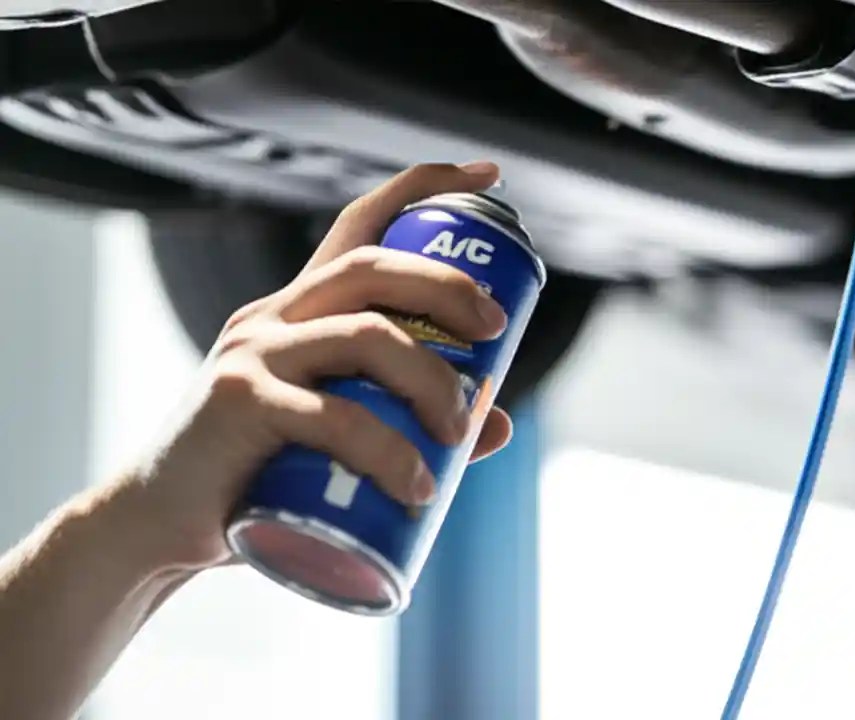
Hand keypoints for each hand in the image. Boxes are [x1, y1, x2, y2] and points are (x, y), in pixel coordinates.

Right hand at [112, 162, 513, 571]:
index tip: (489, 173)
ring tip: (459, 431)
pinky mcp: (240, 405)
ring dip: (431, 380)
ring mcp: (253, 355)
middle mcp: (274, 316)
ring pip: (366, 335)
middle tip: (496, 328)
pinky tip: (418, 485)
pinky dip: (388, 451)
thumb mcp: (338, 443)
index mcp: (300, 311)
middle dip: (446, 286)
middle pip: (372, 268)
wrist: (158, 528)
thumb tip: (496, 425)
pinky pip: (333, 417)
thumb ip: (415, 425)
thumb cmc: (256, 478)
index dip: (423, 189)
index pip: (360, 225)